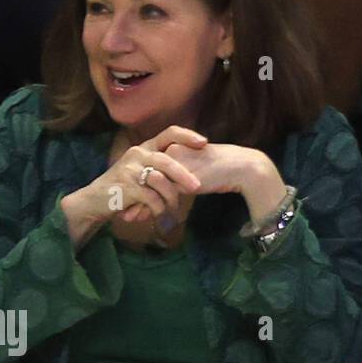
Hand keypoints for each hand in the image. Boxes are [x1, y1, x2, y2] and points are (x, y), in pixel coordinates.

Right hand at [75, 125, 208, 229]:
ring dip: (171, 199)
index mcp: (144, 148)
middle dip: (184, 175)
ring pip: (161, 182)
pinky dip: (158, 209)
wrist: (95, 200)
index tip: (204, 143)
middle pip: (167, 160)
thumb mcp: (141, 172)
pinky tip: (158, 215)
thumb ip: (160, 169)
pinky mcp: (126, 186)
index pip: (169, 133)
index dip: (188, 136)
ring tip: (172, 210)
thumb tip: (190, 172)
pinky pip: (152, 198)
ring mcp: (130, 169)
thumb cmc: (123, 188)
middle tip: (197, 187)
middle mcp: (137, 154)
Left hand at [121, 142, 282, 226]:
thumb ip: (180, 175)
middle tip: (122, 206)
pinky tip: (140, 217)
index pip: (149, 164)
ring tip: (128, 215)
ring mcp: (175, 165)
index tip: (128, 194)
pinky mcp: (181, 178)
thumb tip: (169, 187)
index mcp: (174, 145)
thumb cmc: (221, 169)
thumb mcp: (196, 169)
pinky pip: (160, 194)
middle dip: (132, 192)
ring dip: (137, 202)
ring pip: (148, 185)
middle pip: (144, 174)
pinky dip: (148, 207)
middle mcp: (170, 152)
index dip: (138, 181)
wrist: (239, 168)